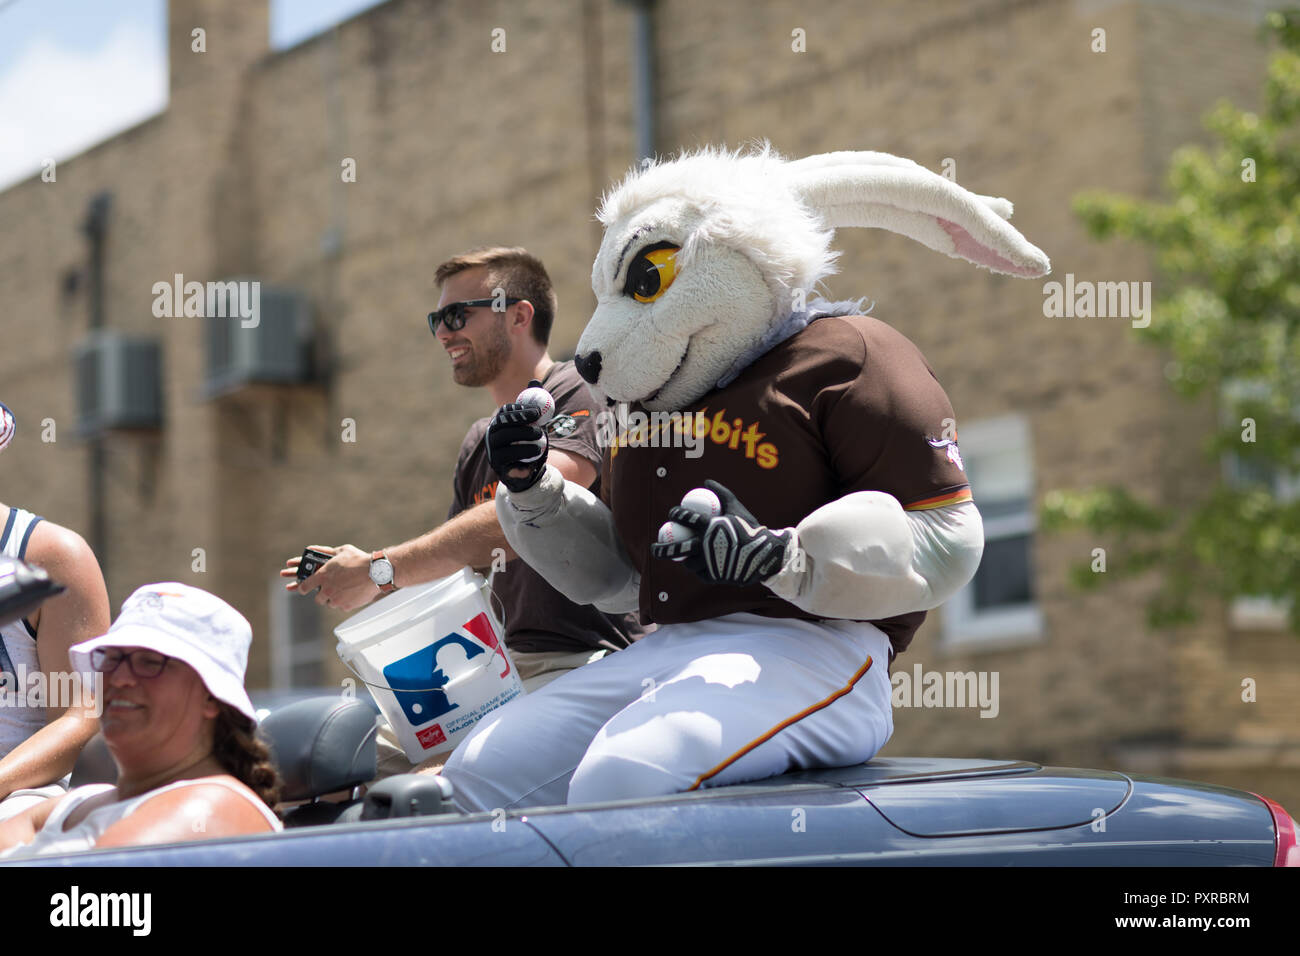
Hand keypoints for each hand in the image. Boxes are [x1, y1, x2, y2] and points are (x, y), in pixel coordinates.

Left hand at [279, 544, 376, 609]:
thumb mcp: (341, 551)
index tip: (304, 588)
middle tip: (330, 589)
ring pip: (330, 603)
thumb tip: (311, 549)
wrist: (376, 572)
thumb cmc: (359, 560)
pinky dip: (345, 602)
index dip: (302, 588)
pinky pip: (342, 606)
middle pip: (317, 599)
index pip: (304, 586)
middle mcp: (327, 590)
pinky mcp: (346, 606)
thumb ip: (324, 551)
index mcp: (322, 576)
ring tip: (345, 589)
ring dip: (334, 598)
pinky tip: (352, 593)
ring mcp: (336, 599)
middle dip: (322, 595)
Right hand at [485, 400, 547, 492]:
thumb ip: (534, 404)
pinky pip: (511, 464)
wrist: (530, 470)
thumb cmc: (530, 442)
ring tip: (541, 445)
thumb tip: (535, 382)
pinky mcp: (500, 469)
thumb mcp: (534, 423)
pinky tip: (536, 458)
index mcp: (498, 424)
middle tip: (539, 428)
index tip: (536, 412)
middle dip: (522, 427)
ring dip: (525, 445)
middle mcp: (492, 438)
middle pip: (502, 430)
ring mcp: (494, 454)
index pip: (504, 414)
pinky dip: (524, 460)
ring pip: (506, 449)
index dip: (520, 412)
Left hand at [650, 480, 793, 587]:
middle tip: (655, 547)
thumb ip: (721, 493)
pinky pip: (701, 573)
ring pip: (688, 563)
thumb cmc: (750, 528)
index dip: (676, 514)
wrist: (765, 553)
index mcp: (711, 527)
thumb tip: (706, 481)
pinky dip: (697, 569)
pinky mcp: (715, 576)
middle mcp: (708, 545)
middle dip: (662, 549)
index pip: (686, 518)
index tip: (672, 513)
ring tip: (678, 556)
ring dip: (681, 559)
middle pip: (678, 548)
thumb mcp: (737, 507)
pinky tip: (694, 564)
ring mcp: (711, 563)